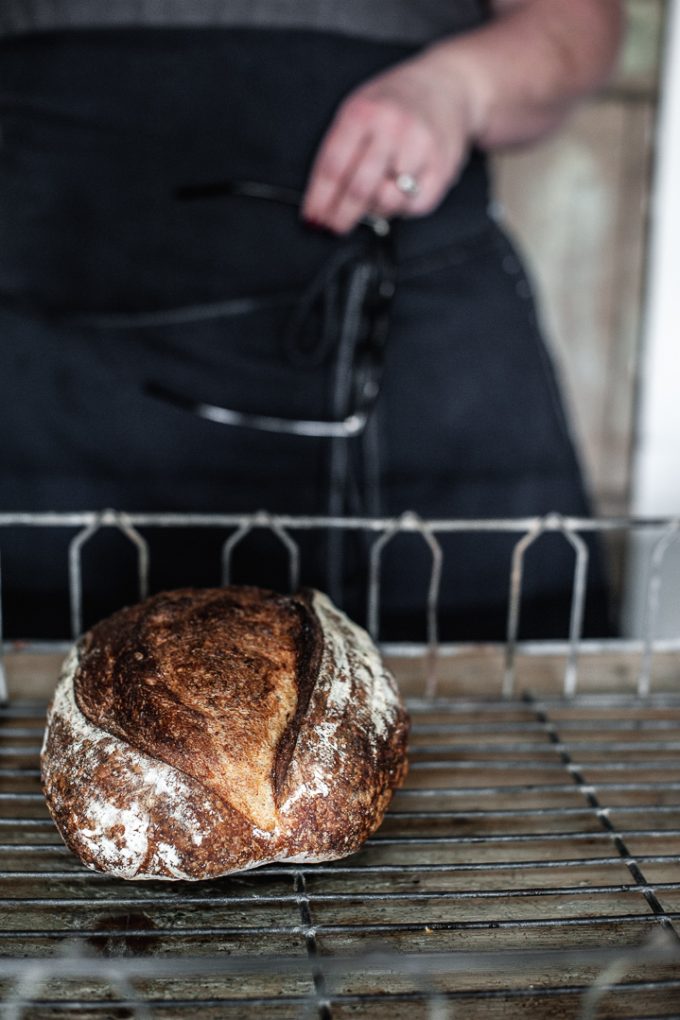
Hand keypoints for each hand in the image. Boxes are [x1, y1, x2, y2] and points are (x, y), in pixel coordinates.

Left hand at [301, 51, 476, 234]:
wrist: (447, 85)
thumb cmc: (396, 103)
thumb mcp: (359, 110)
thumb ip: (341, 150)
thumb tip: (323, 198)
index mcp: (363, 113)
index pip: (333, 167)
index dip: (320, 199)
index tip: (313, 218)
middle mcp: (392, 128)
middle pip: (359, 188)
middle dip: (342, 215)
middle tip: (334, 226)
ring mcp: (419, 147)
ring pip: (387, 200)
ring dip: (374, 210)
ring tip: (371, 201)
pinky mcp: (441, 167)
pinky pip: (414, 205)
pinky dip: (401, 208)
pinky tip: (396, 196)